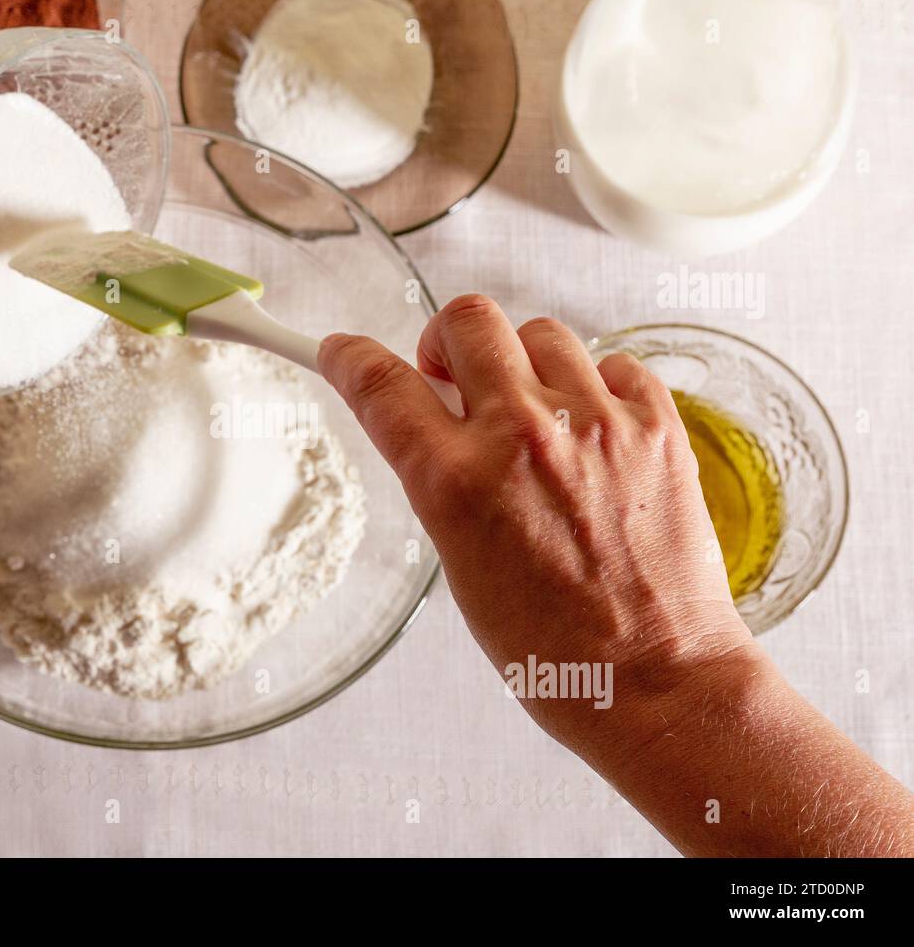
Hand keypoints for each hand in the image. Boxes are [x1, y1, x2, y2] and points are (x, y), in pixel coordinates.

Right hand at [320, 296, 754, 750]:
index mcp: (455, 482)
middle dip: (445, 341)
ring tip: (531, 411)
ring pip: (540, 332)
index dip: (349, 358)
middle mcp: (521, 437)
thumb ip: (440, 479)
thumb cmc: (552, 646)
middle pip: (465, 321)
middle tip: (451, 376)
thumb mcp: (459, 562)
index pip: (380, 385)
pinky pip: (614, 364)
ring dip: (522, 363)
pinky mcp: (657, 428)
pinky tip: (589, 427)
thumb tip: (435, 419)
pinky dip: (593, 385)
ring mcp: (596, 425)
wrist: (654, 678)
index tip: (343, 351)